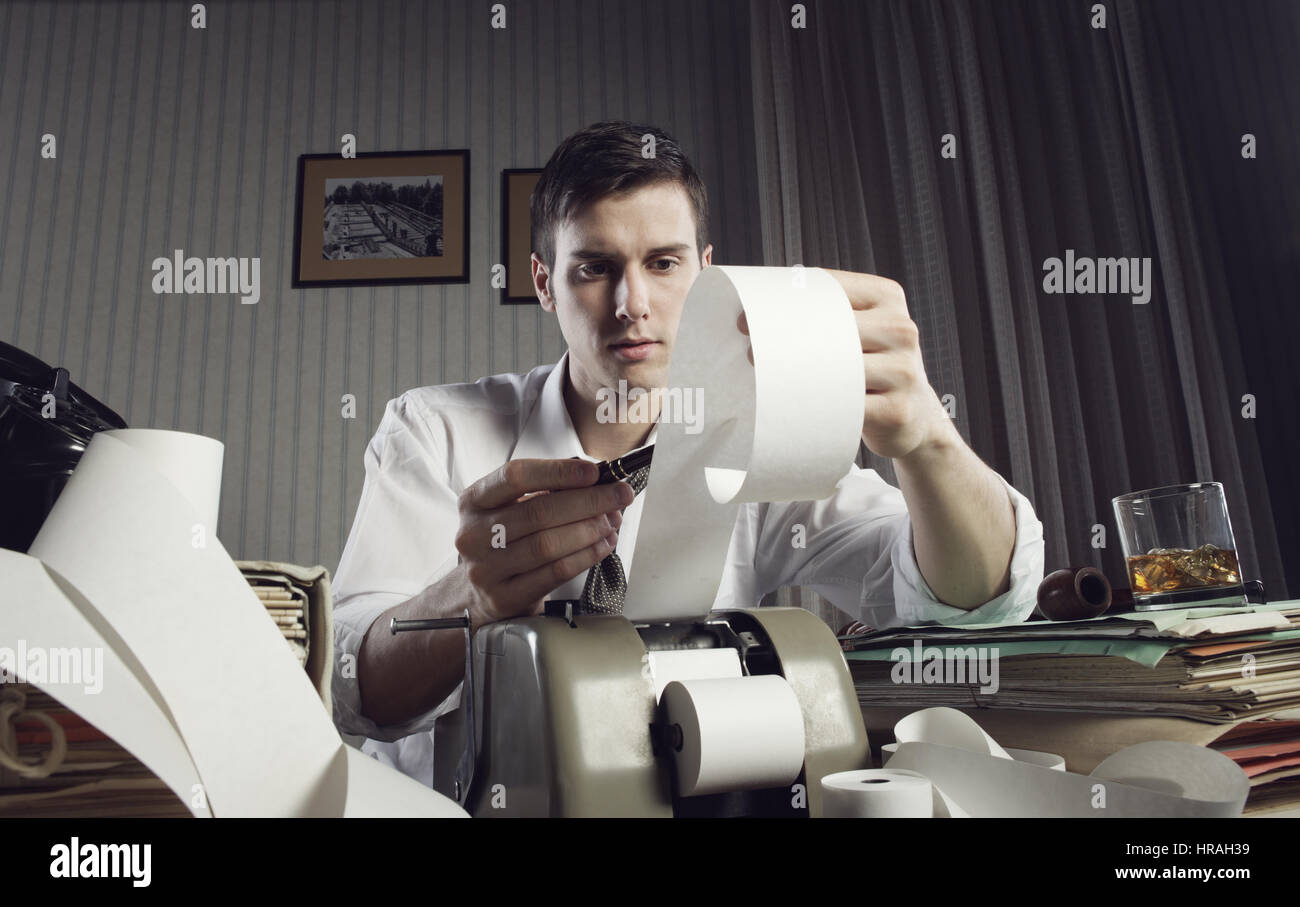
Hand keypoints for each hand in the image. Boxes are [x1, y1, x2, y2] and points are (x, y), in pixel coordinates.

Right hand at [453, 459, 633, 626]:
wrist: (479, 593)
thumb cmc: (502, 542)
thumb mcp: (510, 508)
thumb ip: (546, 491)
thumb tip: (595, 481)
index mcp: (474, 501)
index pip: (515, 476)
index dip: (558, 472)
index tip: (593, 473)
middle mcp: (474, 534)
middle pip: (538, 512)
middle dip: (588, 501)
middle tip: (619, 496)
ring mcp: (485, 569)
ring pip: (548, 544)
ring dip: (590, 530)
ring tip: (612, 521)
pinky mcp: (504, 597)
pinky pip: (555, 572)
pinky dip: (586, 556)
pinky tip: (602, 545)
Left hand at [735, 270, 951, 459]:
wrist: (915, 419)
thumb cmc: (871, 369)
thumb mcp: (859, 333)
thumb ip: (823, 314)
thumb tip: (752, 311)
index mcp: (888, 298)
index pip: (830, 289)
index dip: (786, 299)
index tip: (748, 315)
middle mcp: (901, 329)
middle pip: (831, 328)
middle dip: (785, 338)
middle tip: (747, 350)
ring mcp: (904, 371)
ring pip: (836, 369)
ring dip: (795, 375)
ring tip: (764, 379)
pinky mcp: (897, 410)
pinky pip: (845, 408)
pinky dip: (815, 408)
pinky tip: (794, 407)